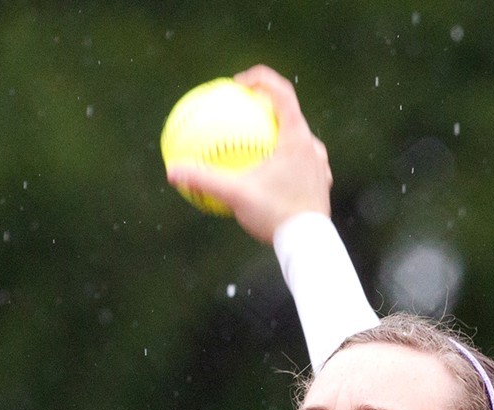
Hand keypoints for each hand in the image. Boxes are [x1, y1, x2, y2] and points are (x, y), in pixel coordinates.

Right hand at [165, 65, 332, 244]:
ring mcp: (319, 165)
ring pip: (296, 138)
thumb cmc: (276, 216)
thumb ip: (204, 179)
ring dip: (275, 133)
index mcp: (296, 137)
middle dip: (264, 107)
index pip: (281, 92)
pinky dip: (282, 159)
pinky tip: (266, 172)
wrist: (311, 246)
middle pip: (288, 113)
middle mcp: (312, 146)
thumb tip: (172, 170)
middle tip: (242, 108)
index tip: (239, 84)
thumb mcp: (236, 196)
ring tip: (255, 139)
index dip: (260, 79)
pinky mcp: (320, 183)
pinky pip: (300, 162)